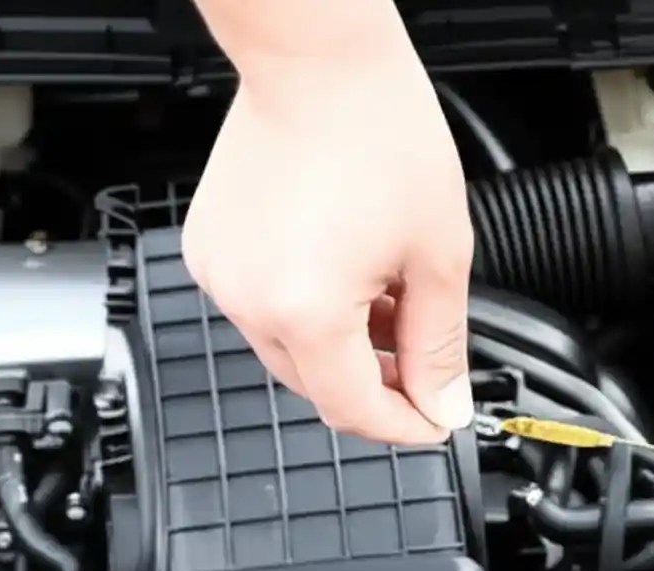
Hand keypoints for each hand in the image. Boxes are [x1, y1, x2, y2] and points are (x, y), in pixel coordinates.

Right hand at [181, 48, 474, 444]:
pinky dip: (308, 311)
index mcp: (307, 311)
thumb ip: (440, 345)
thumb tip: (443, 403)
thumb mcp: (437, 255)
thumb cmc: (380, 134)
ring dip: (344, 347)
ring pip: (290, 350)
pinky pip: (263, 308)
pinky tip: (348, 276)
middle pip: (319, 386)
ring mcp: (221, 274)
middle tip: (424, 360)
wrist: (321, 61)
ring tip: (390, 301)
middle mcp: (249, 301)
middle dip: (378, 384)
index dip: (403, 425)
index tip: (434, 420)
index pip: (355, 410)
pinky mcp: (210, 249)